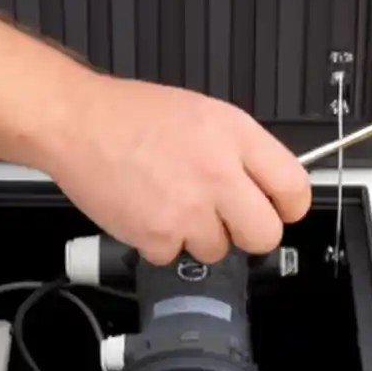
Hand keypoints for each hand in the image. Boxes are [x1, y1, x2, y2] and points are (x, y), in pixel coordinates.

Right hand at [42, 75, 311, 264]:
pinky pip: (174, 256)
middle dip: (248, 233)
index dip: (287, 206)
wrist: (77, 122)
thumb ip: (242, 152)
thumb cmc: (133, 116)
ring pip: (218, 250)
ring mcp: (189, 208)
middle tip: (227, 219)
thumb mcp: (205, 114)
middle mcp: (218, 173)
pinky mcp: (158, 235)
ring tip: (173, 204)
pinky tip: (148, 211)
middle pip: (265, 234)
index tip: (277, 210)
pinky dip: (160, 242)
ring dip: (198, 237)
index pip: (294, 189)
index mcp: (236, 136)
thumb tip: (269, 187)